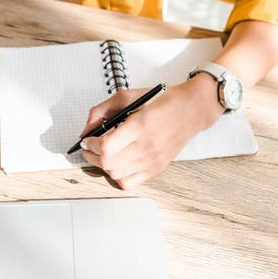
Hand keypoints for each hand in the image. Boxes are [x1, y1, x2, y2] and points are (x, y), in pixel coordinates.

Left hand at [79, 77, 220, 189]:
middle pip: (108, 163)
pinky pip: (129, 183)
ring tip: (101, 154)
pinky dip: (117, 176)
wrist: (191, 110)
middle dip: (91, 155)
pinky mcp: (157, 169)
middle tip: (88, 147)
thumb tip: (86, 129)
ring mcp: (152, 161)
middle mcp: (147, 146)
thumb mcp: (128, 96)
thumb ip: (102, 110)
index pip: (106, 147)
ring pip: (116, 175)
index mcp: (139, 126)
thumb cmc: (162, 100)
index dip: (90, 144)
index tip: (86, 139)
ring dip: (102, 166)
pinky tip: (117, 163)